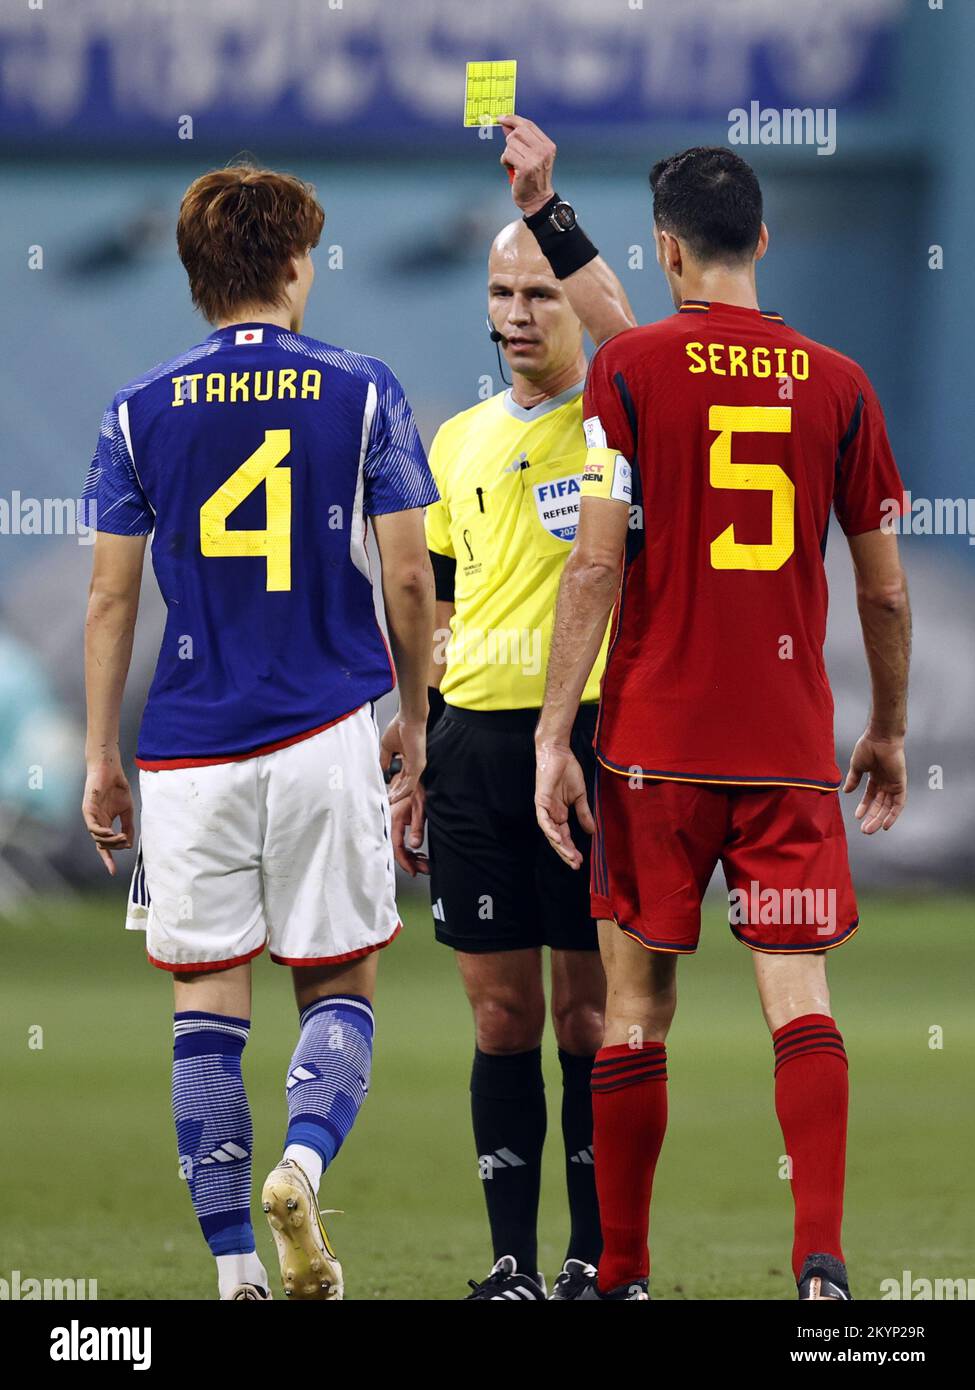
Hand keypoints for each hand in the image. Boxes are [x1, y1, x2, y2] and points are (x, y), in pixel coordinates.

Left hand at [82, 759, 134, 874]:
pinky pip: (92, 826)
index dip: (109, 859)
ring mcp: (91, 817)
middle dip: (114, 847)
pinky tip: (110, 833)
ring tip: (120, 837)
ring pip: (97, 837)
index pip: (105, 846)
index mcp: (105, 823)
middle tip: (125, 842)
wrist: (110, 770)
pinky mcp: (88, 809)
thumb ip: (128, 827)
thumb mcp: (127, 811)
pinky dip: (101, 832)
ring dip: (109, 841)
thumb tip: (129, 844)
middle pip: (102, 844)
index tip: (113, 872)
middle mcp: (96, 822)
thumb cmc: (118, 788)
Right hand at [380, 714, 425, 804]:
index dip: (392, 788)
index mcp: (408, 760)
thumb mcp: (387, 748)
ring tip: (388, 804)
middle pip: (405, 785)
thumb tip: (381, 772)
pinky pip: (410, 784)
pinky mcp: (418, 766)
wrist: (407, 718)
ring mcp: (417, 766)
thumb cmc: (399, 728)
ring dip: (398, 796)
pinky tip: (394, 798)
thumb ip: (384, 761)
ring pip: (408, 787)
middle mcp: (414, 765)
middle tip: (386, 803)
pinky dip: (402, 792)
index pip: (401, 779)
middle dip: (395, 795)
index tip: (384, 795)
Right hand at [391, 785, 428, 876]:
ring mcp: (390, 823)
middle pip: (396, 849)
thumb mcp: (420, 809)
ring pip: (397, 846)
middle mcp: (389, 822)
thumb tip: (415, 845)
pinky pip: (398, 840)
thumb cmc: (416, 790)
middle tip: (423, 868)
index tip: (414, 871)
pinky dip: (408, 848)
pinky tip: (417, 852)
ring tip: (423, 862)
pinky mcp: (394, 822)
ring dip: (410, 856)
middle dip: (410, 861)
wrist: (411, 777)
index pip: (397, 847)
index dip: (405, 861)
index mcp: (393, 820)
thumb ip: (417, 828)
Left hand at [498, 115, 556, 215]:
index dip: (513, 119)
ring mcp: (536, 159)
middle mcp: (544, 150)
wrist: (537, 201)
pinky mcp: (526, 167)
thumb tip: (505, 123)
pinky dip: (505, 161)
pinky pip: (507, 154)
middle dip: (509, 141)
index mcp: (548, 145)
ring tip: (514, 165)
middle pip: (518, 131)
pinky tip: (511, 169)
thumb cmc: (532, 179)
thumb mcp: (530, 156)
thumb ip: (520, 140)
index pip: (528, 125)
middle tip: (511, 153)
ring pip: (511, 143)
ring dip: (507, 154)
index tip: (501, 118)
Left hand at [534, 738, 593, 867]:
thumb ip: (584, 814)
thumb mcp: (580, 796)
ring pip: (549, 832)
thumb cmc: (568, 771)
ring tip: (569, 856)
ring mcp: (545, 808)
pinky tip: (556, 838)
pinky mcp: (541, 800)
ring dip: (559, 845)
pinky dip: (549, 829)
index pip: (565, 836)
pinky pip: (543, 819)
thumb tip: (592, 832)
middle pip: (556, 839)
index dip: (571, 849)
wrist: (560, 753)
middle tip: (576, 865)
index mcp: (560, 814)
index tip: (581, 861)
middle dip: (565, 852)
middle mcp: (551, 814)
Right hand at [843, 731, 906, 832]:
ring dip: (880, 819)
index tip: (857, 817)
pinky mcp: (900, 784)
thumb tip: (847, 791)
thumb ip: (853, 779)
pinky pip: (898, 803)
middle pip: (880, 805)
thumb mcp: (857, 766)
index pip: (871, 796)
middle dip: (872, 817)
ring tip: (870, 829)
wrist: (880, 738)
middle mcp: (886, 782)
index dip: (864, 807)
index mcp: (876, 777)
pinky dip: (893, 815)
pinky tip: (886, 824)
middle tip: (865, 830)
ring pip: (888, 807)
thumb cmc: (868, 747)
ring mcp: (894, 783)